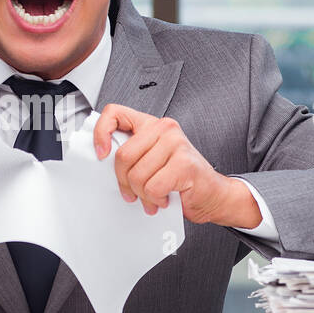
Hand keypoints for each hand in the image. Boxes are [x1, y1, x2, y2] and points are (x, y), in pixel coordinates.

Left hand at [92, 104, 258, 226]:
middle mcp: (164, 128)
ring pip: (137, 175)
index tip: (101, 154)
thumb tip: (103, 160)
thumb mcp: (151, 160)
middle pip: (123, 155)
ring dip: (143, 194)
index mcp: (151, 124)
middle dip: (125, 181)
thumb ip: (132, 154)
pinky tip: (164, 197)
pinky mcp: (184, 163)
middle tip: (133, 192)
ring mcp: (176, 144)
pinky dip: (155, 199)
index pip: (114, 113)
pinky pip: (153, 187)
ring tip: (153, 196)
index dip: (101, 133)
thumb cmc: (181, 179)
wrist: (211, 194)